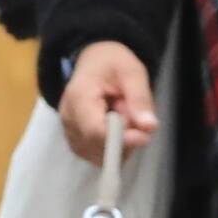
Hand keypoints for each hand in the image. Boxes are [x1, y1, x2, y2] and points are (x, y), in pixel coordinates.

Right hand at [61, 40, 157, 160]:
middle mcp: (68, 118)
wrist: (94, 61)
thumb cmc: (112, 63)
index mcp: (79, 97)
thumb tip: (149, 127)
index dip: (121, 139)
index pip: (95, 131)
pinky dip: (112, 148)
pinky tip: (118, 129)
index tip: (144, 136)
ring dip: (119, 145)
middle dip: (123, 141)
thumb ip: (140, 99)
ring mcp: (69, 131)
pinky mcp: (75, 140)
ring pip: (98, 156)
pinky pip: (96, 155)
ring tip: (124, 119)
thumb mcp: (132, 72)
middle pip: (97, 147)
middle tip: (135, 117)